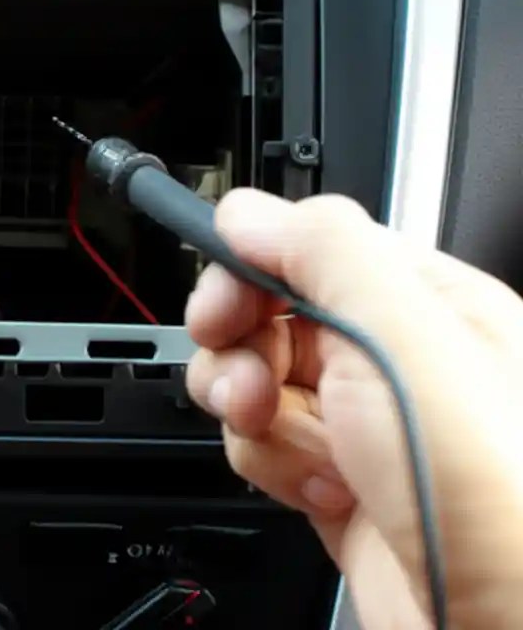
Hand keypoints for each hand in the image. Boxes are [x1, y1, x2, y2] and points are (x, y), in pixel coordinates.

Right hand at [184, 189, 522, 629]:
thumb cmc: (495, 502)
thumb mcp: (406, 344)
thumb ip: (327, 255)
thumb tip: (250, 212)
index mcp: (434, 309)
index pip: (316, 250)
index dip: (255, 268)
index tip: (220, 300)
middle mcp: (399, 365)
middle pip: (273, 318)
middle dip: (241, 348)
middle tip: (245, 378)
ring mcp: (366, 432)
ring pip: (258, 386)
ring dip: (252, 415)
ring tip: (288, 444)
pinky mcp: (337, 490)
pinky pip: (266, 452)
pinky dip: (271, 468)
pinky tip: (317, 490)